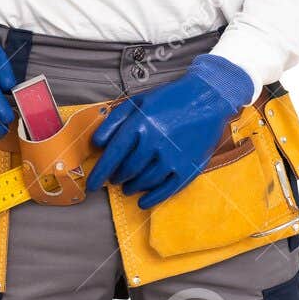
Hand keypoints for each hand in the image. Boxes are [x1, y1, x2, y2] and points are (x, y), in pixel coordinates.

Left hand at [85, 54, 254, 207]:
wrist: (207, 98)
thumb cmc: (170, 99)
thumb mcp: (139, 102)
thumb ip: (115, 121)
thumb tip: (97, 143)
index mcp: (141, 124)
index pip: (113, 155)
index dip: (99, 173)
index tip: (91, 186)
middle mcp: (155, 142)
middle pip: (127, 170)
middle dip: (116, 177)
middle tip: (114, 178)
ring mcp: (173, 157)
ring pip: (144, 181)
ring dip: (131, 187)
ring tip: (127, 186)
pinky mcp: (188, 167)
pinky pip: (166, 190)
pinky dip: (151, 198)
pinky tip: (142, 201)